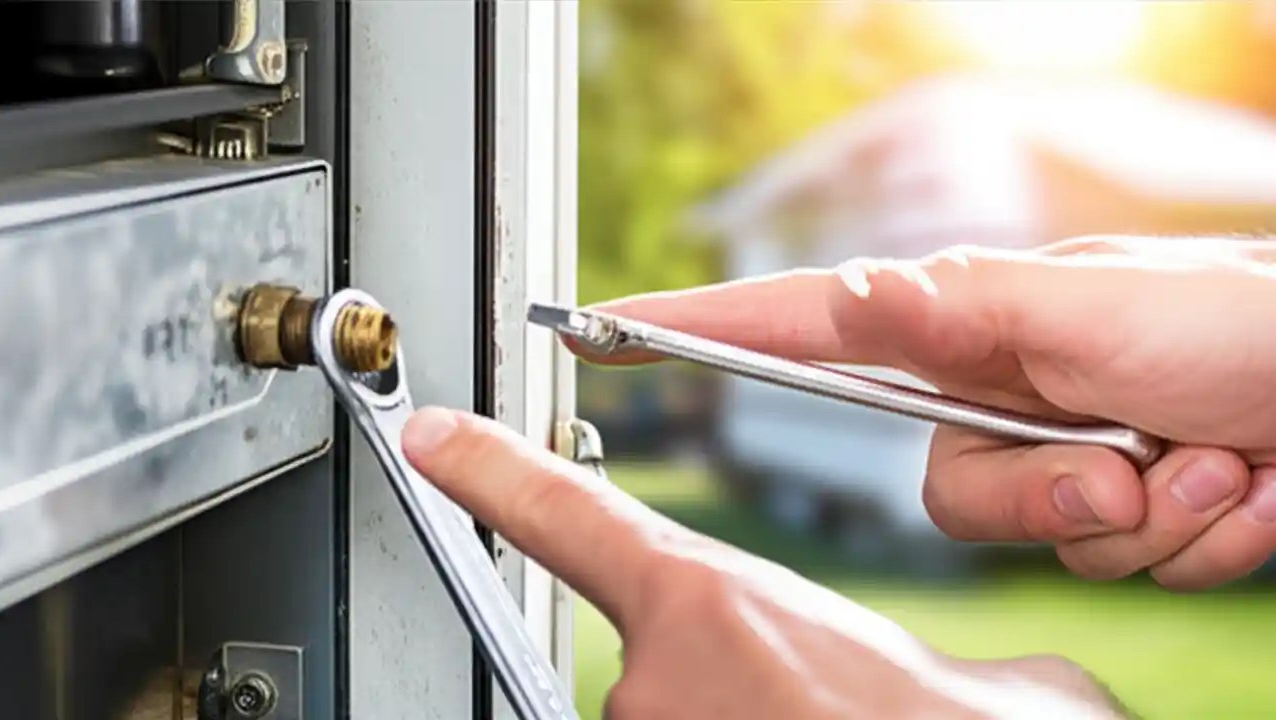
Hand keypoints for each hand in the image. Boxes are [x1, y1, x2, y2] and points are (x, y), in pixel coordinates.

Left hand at [401, 407, 1130, 718]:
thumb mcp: (983, 671)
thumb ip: (907, 654)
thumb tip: (959, 681)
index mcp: (715, 605)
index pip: (568, 514)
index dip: (492, 471)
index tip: (434, 439)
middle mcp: (653, 681)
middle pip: (651, 657)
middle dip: (722, 676)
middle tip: (815, 707)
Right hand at [574, 237, 1275, 589]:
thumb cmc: (1247, 323)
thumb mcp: (1087, 309)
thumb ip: (953, 315)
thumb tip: (839, 291)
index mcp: (973, 325)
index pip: (805, 327)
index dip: (704, 328)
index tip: (611, 328)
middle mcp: (1005, 389)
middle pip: (948, 494)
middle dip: (1050, 501)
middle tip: (1132, 462)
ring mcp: (1064, 450)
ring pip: (1035, 542)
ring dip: (1143, 520)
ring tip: (1217, 459)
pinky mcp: (1118, 503)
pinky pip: (1109, 565)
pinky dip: (1185, 542)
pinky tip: (1238, 487)